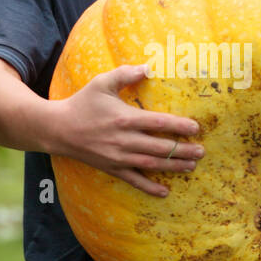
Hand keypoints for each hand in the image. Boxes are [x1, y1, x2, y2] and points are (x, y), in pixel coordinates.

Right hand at [52, 64, 204, 197]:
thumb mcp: (102, 82)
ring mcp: (118, 157)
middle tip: (202, 151)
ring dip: (174, 167)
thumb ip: (125, 74)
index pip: (159, 124)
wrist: (57, 129)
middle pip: (160, 148)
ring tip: (192, 166)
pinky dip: (149, 188)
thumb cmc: (82, 103)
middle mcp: (124, 140)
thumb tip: (149, 67)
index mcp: (125, 118)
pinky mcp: (111, 168)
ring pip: (152, 165)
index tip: (196, 128)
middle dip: (184, 150)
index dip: (180, 127)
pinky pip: (134, 181)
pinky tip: (165, 192)